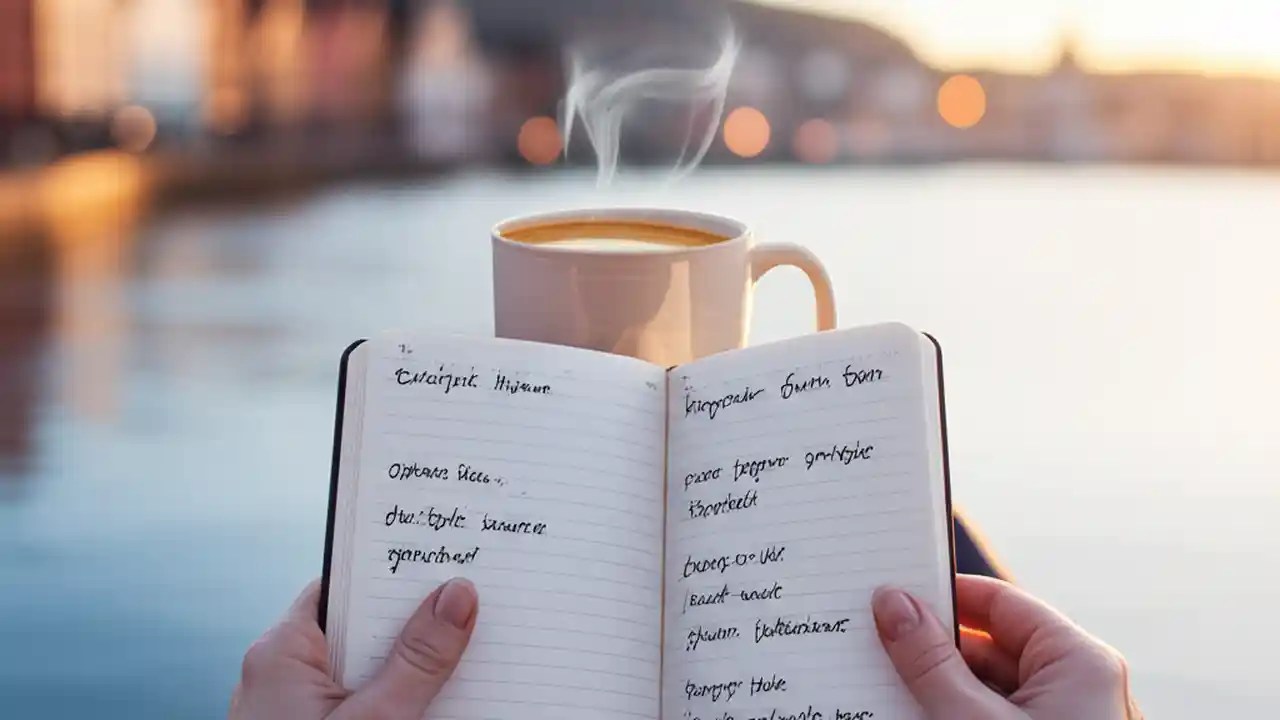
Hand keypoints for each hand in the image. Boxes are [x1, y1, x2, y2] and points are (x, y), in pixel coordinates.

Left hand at [230, 577, 477, 719]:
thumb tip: (457, 595)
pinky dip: (397, 702)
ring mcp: (294, 711)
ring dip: (413, 669)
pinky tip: (440, 706)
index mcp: (282, 652)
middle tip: (474, 609)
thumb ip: (419, 660)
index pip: (343, 586)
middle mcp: (280, 675)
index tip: (445, 562)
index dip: (393, 572)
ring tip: (470, 659)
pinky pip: (359, 705)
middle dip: (415, 623)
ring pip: (366, 671)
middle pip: (361, 629)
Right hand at [872, 575, 1141, 719]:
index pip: (998, 601)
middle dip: (931, 650)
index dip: (940, 596)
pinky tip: (909, 711)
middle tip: (872, 646)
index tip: (888, 596)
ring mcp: (1064, 718)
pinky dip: (953, 713)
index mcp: (1080, 660)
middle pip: (988, 645)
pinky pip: (993, 715)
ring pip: (987, 687)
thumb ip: (931, 662)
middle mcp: (1079, 685)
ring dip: (937, 688)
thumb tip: (893, 602)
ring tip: (884, 687)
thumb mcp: (971, 719)